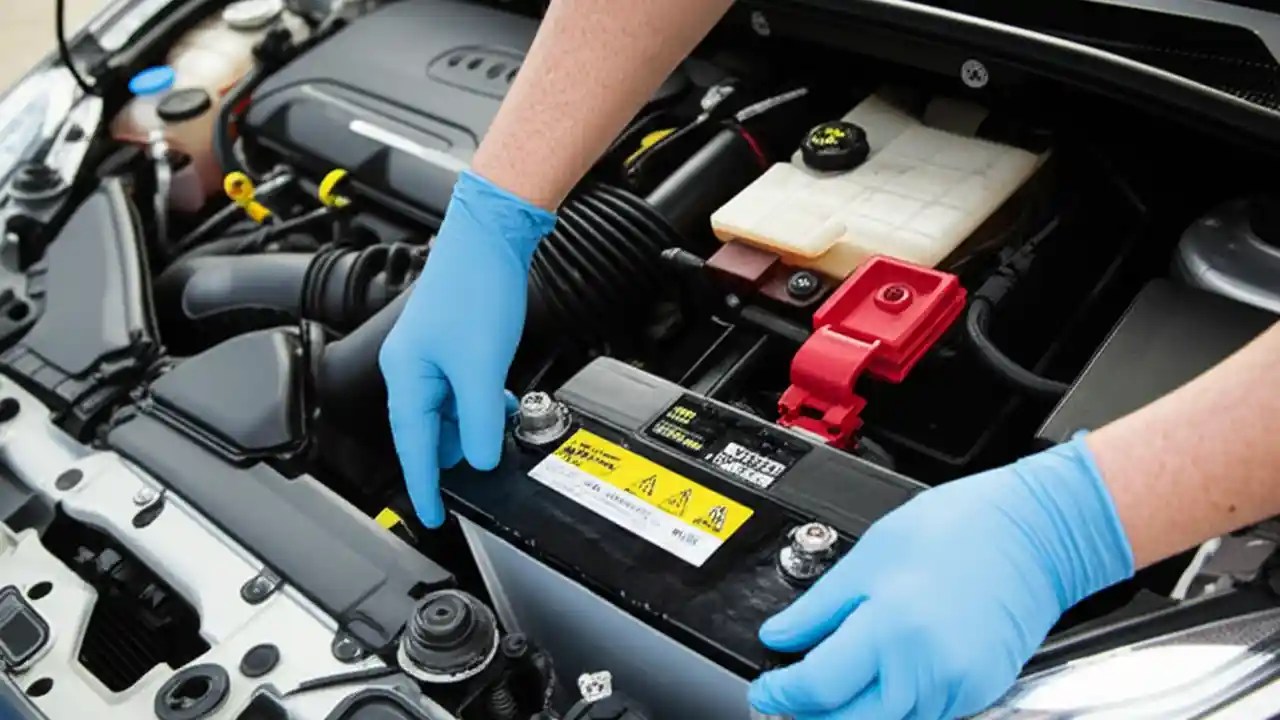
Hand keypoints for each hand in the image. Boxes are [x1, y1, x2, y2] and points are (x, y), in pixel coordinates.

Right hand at [379, 171, 555, 527]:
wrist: (493, 236)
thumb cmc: (476, 289)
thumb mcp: (481, 368)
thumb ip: (478, 420)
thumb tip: (477, 458)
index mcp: (408, 376)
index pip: (413, 446)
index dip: (424, 485)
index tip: (434, 515)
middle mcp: (413, 366)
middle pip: (427, 428)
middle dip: (449, 456)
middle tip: (469, 484)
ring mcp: (434, 352)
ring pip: (448, 408)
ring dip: (469, 428)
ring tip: (492, 445)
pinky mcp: (456, 339)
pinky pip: (463, 386)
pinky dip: (480, 403)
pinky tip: (501, 407)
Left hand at [748, 438, 1133, 719]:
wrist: (1036, 530)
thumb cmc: (962, 528)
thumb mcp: (870, 556)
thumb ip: (819, 606)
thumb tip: (780, 635)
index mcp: (893, 629)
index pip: (818, 688)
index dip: (780, 693)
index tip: (765, 687)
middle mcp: (928, 669)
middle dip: (810, 716)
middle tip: (787, 697)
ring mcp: (958, 688)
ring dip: (852, 716)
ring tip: (829, 689)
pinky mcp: (978, 693)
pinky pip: (923, 717)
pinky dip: (892, 709)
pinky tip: (877, 684)